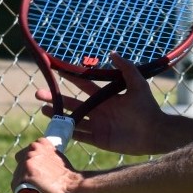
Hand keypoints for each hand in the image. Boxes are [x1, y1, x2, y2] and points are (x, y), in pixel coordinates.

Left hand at [12, 135, 78, 192]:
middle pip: (20, 163)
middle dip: (24, 172)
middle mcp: (33, 149)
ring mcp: (29, 161)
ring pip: (17, 174)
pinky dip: (18, 190)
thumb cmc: (68, 175)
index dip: (29, 163)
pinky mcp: (27, 175)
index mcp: (41, 142)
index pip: (25, 153)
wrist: (72, 185)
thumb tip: (42, 158)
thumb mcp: (57, 157)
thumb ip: (47, 153)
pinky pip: (15, 184)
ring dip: (21, 181)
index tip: (35, 171)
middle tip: (34, 182)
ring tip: (31, 189)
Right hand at [38, 55, 167, 154]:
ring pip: (73, 119)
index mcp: (106, 97)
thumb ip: (126, 68)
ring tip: (43, 110)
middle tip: (39, 93)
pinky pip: (80, 136)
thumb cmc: (147, 108)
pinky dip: (68, 133)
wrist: (154, 132)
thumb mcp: (137, 84)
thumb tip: (112, 53)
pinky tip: (55, 129)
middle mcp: (99, 110)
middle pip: (72, 103)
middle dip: (56, 98)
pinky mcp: (99, 139)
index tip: (56, 69)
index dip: (70, 77)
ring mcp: (98, 125)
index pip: (84, 84)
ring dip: (58, 114)